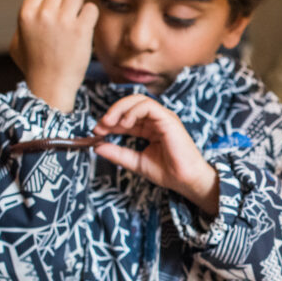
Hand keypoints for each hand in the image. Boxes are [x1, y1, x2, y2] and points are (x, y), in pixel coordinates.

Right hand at [9, 0, 97, 112]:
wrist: (51, 86)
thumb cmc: (34, 68)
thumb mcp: (16, 45)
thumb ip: (21, 26)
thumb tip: (31, 14)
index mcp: (26, 16)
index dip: (47, 4)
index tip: (51, 18)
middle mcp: (44, 15)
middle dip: (64, 6)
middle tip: (66, 24)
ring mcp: (63, 21)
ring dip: (78, 8)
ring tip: (77, 23)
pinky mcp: (81, 29)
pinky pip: (91, 8)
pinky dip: (90, 16)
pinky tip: (86, 27)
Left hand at [92, 94, 218, 212]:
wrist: (185, 180)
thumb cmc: (167, 172)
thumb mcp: (135, 161)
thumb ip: (117, 153)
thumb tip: (96, 146)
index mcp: (151, 128)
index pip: (127, 117)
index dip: (110, 122)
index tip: (96, 132)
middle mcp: (157, 120)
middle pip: (131, 104)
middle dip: (112, 111)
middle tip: (100, 125)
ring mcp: (163, 117)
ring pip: (138, 100)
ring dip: (120, 109)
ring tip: (109, 123)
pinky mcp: (168, 119)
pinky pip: (148, 106)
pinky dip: (133, 112)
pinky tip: (125, 124)